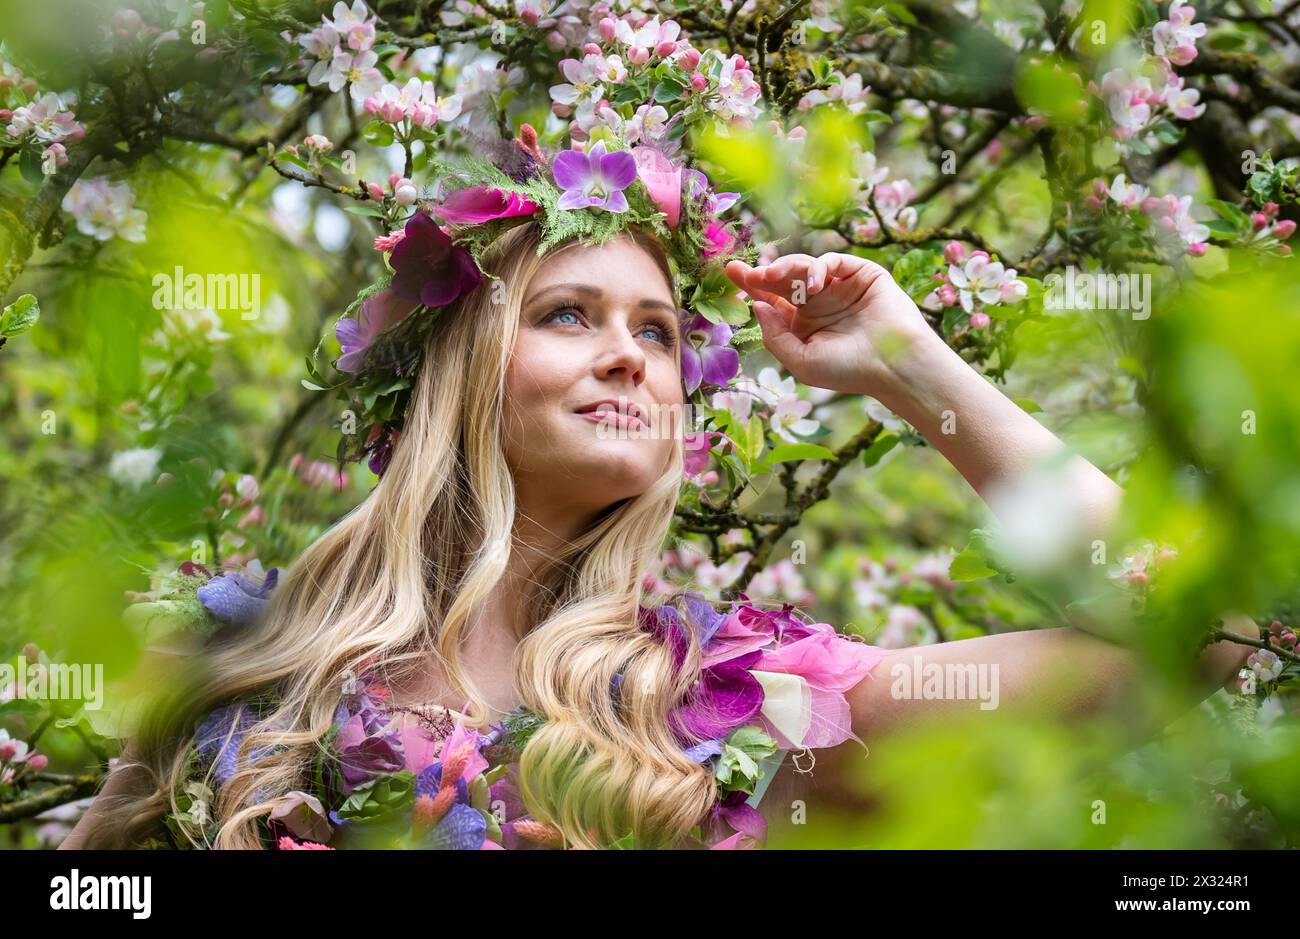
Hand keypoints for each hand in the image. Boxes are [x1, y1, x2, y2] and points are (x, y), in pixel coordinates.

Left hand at [724, 251, 939, 399]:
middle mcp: (818, 302)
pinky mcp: (860, 273)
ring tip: (771, 275)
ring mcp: (838, 286)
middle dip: (761, 273)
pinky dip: (818, 267)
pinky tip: (812, 283)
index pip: (771, 299)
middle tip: (742, 270)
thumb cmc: (848, 370)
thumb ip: (775, 335)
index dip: (751, 285)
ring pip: (803, 267)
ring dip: (784, 267)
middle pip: (782, 280)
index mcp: (802, 323)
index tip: (730, 272)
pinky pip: (833, 261)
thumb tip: (755, 305)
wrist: (892, 366)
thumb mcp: (800, 360)